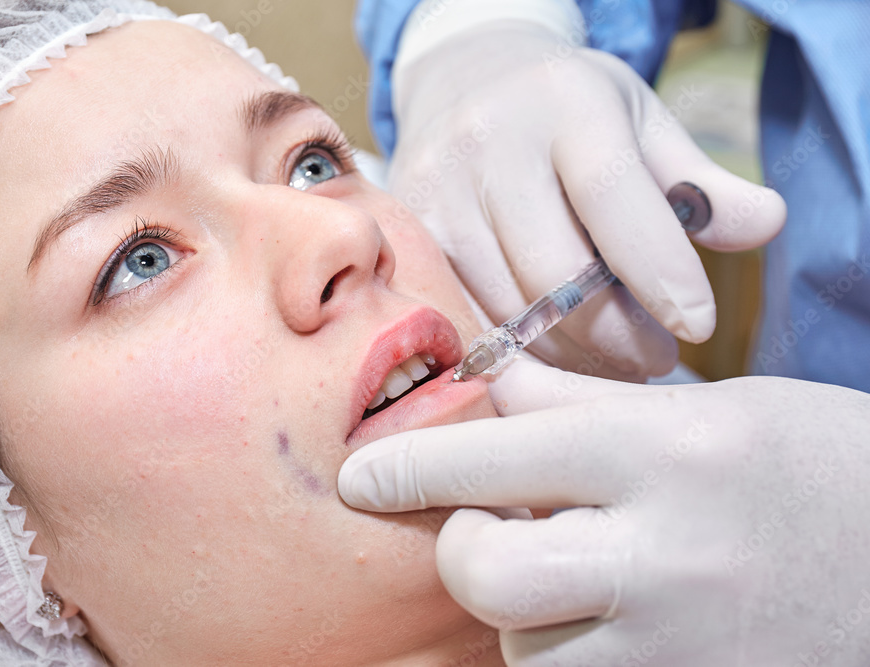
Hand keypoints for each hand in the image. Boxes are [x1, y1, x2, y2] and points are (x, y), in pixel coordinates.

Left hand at [338, 360, 869, 664]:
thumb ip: (587, 403)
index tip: (363, 476)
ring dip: (518, 614)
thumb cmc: (819, 466)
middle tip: (487, 528)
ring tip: (568, 577)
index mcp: (665, 453)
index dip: (411, 464)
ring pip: (524, 649)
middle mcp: (666, 554)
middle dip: (463, 549)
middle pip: (487, 570)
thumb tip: (491, 383)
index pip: (499, 452)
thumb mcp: (712, 408)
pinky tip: (601, 621)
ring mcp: (681, 644)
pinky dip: (566, 657)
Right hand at [389, 22, 785, 379]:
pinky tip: (554, 354)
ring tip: (613, 358)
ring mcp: (437, 190)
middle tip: (656, 358)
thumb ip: (700, 181)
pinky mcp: (410, 233)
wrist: (463, 81)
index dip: (659, 271)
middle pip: (553, 271)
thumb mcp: (640, 123)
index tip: (695, 326)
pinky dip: (516, 351)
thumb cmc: (567, 111)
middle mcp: (490, 143)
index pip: (613, 196)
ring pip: (506, 306)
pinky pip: (465, 316)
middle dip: (615, 334)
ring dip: (568, 353)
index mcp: (565, 104)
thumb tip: (765, 225)